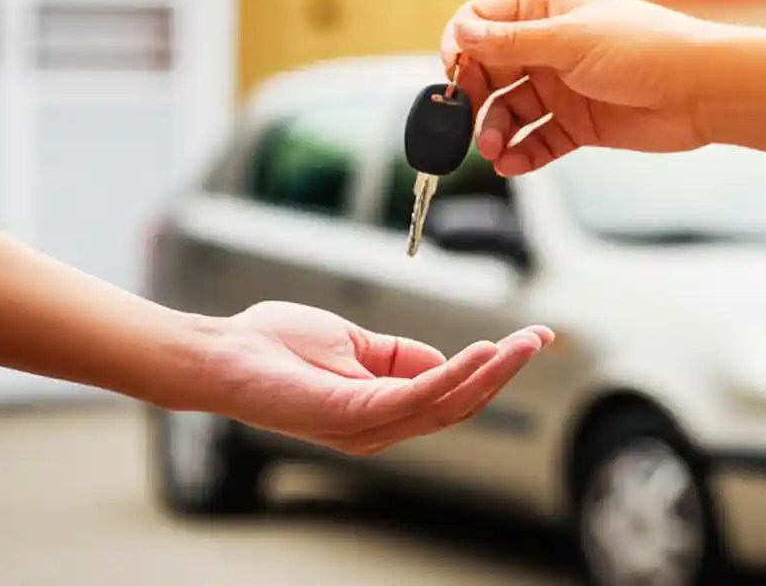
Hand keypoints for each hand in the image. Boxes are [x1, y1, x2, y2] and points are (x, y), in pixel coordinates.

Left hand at [196, 301, 551, 454]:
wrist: (222, 354)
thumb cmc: (274, 345)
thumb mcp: (352, 343)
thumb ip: (398, 354)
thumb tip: (442, 359)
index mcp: (382, 410)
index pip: (451, 397)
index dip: (493, 369)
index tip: (531, 338)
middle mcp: (381, 427)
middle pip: (460, 406)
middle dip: (505, 372)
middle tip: (542, 339)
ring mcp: (368, 426)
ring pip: (448, 405)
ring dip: (492, 373)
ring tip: (524, 344)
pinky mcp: (354, 414)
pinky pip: (418, 396)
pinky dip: (455, 374)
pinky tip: (482, 352)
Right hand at [441, 0, 727, 175]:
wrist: (701, 91)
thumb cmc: (643, 49)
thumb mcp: (568, 41)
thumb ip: (511, 44)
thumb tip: (460, 35)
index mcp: (544, 6)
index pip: (480, 21)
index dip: (460, 47)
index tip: (452, 76)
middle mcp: (546, 45)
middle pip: (488, 72)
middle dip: (472, 100)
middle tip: (463, 125)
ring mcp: (561, 86)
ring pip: (508, 112)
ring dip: (493, 132)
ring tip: (493, 152)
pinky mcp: (576, 124)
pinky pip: (535, 141)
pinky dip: (520, 155)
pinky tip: (512, 165)